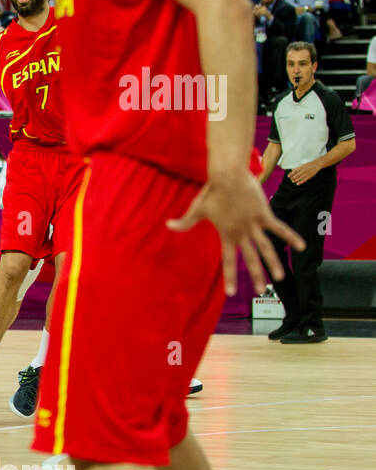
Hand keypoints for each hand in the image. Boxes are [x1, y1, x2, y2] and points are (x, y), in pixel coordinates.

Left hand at [166, 169, 306, 295]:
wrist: (228, 176)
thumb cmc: (211, 192)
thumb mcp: (197, 209)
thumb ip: (184, 222)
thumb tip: (168, 225)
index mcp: (226, 235)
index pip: (228, 261)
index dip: (230, 277)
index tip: (232, 293)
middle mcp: (241, 233)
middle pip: (250, 259)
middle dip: (255, 276)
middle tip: (259, 292)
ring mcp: (254, 225)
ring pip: (266, 248)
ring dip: (274, 263)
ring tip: (280, 278)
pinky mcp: (265, 214)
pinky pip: (280, 228)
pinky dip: (290, 237)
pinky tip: (302, 247)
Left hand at [287, 159, 320, 183]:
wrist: (316, 165)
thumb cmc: (309, 165)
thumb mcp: (302, 165)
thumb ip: (297, 168)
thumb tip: (292, 170)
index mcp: (301, 167)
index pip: (295, 171)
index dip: (291, 174)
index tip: (288, 176)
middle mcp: (303, 170)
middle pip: (297, 175)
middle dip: (293, 177)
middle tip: (291, 179)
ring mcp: (306, 173)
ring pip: (300, 178)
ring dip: (296, 180)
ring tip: (293, 181)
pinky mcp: (309, 176)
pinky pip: (304, 180)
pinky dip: (300, 182)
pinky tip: (297, 183)